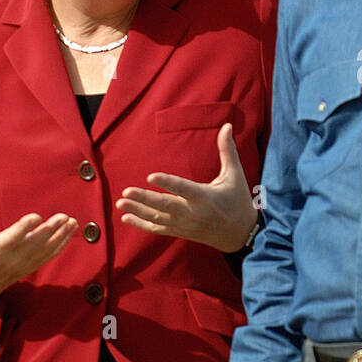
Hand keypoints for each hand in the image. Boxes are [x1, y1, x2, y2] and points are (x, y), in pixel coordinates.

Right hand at [0, 188, 76, 305]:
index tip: (36, 216)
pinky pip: (49, 256)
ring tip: (72, 221)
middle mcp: (10, 260)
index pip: (10, 239)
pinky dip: (61, 244)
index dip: (23, 229)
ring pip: (45, 251)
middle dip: (49, 231)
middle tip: (63, 216)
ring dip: (60, 237)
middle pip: (33, 245)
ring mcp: (22, 265)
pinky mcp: (30, 267)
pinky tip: (70, 231)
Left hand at [116, 123, 257, 251]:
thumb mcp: (235, 175)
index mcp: (206, 197)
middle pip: (165, 206)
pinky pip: (158, 229)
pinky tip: (126, 218)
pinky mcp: (181, 232)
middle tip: (126, 192)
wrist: (241, 235)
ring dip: (138, 211)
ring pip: (158, 218)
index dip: (168, 182)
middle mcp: (193, 212)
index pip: (184, 188)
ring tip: (120, 203)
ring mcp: (185, 224)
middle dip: (144, 199)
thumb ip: (227, 151)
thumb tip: (227, 126)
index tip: (150, 176)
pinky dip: (142, 225)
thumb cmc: (238, 201)